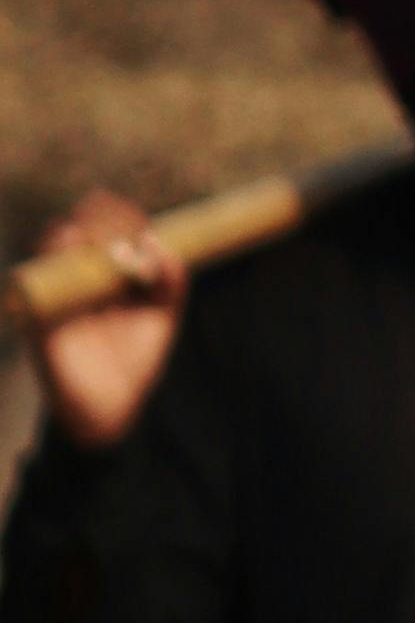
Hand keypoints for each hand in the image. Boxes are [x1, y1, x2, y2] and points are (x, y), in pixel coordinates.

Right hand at [23, 199, 181, 449]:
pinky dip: (50, 267)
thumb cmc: (135, 362)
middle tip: (107, 212)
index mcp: (108, 281)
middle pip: (77, 236)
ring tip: (89, 234)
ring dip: (68, 236)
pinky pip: (35, 288)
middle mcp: (81, 286)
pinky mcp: (41, 324)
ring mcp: (59, 303)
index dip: (116, 217)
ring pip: (52, 255)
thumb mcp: (162, 318)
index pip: (107, 235)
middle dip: (93, 218)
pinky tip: (69, 256)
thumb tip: (156, 240)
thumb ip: (171, 282)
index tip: (132, 215)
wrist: (111, 409)